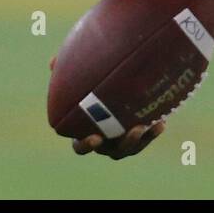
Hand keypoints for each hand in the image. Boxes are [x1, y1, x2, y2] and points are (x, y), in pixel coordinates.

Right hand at [50, 55, 165, 159]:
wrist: (121, 80)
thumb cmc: (94, 78)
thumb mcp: (82, 72)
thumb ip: (67, 69)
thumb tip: (52, 61)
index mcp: (85, 131)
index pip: (80, 145)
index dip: (85, 144)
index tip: (94, 137)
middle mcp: (104, 139)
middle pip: (108, 151)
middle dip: (117, 145)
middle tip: (129, 131)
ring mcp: (123, 138)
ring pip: (129, 148)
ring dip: (135, 141)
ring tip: (142, 126)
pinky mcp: (140, 132)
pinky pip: (147, 137)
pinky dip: (153, 132)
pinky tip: (161, 122)